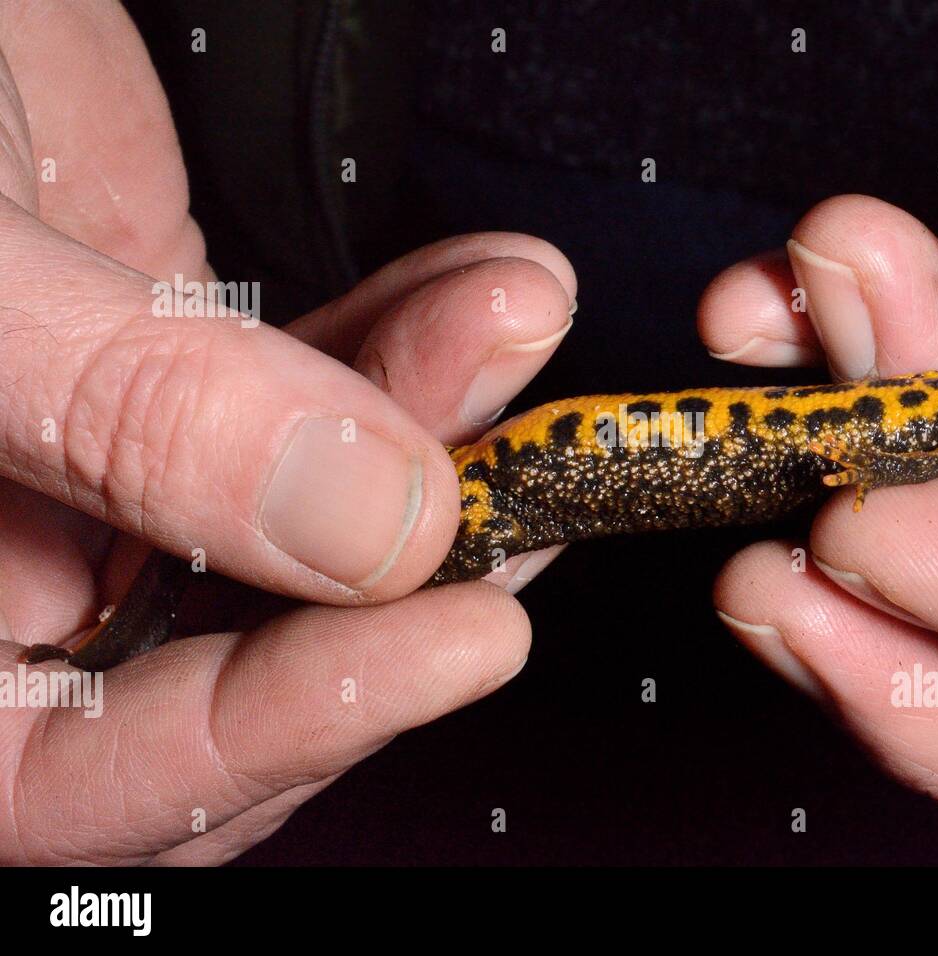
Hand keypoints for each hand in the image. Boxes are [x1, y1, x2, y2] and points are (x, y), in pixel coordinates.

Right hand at [0, 2, 572, 862]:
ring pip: (309, 516)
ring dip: (435, 426)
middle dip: (402, 567)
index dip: (292, 722)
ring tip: (510, 330)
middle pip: (241, 649)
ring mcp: (97, 456)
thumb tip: (371, 522)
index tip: (463, 638)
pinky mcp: (167, 352)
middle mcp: (8, 565)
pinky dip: (405, 342)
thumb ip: (128, 415)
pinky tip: (474, 293)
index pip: (102, 767)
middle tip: (516, 484)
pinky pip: (316, 386)